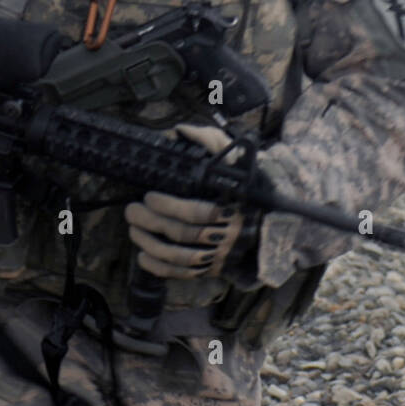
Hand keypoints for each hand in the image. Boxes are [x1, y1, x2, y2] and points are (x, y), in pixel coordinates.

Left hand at [124, 124, 257, 279]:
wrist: (273, 219)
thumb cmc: (249, 183)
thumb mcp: (236, 157)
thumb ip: (210, 141)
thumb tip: (180, 131)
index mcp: (232, 205)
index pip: (197, 212)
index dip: (170, 206)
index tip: (149, 196)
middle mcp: (227, 233)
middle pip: (185, 234)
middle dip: (152, 223)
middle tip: (131, 210)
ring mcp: (220, 254)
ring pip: (181, 257)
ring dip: (152, 245)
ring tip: (133, 230)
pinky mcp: (213, 268)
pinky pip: (184, 274)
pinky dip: (161, 268)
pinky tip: (143, 256)